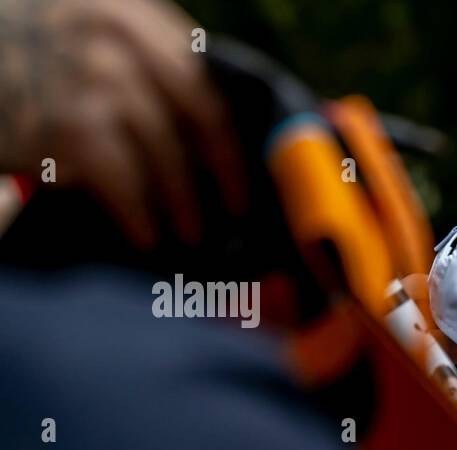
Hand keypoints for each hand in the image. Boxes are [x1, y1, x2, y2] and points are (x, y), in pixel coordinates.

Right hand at [0, 0, 245, 246]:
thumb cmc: (25, 59)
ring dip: (182, 201)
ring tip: (190, 232)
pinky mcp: (70, 126)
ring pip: (165, 151)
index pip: (201, 72)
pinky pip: (124, 181)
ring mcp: (94, 80)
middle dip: (225, 166)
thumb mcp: (84, 35)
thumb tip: (204, 137)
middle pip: (198, 109)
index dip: (228, 123)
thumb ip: (141, 64)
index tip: (247, 160)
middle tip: (236, 207)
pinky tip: (146, 235)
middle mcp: (118, 40)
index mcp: (129, 13)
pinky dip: (139, 213)